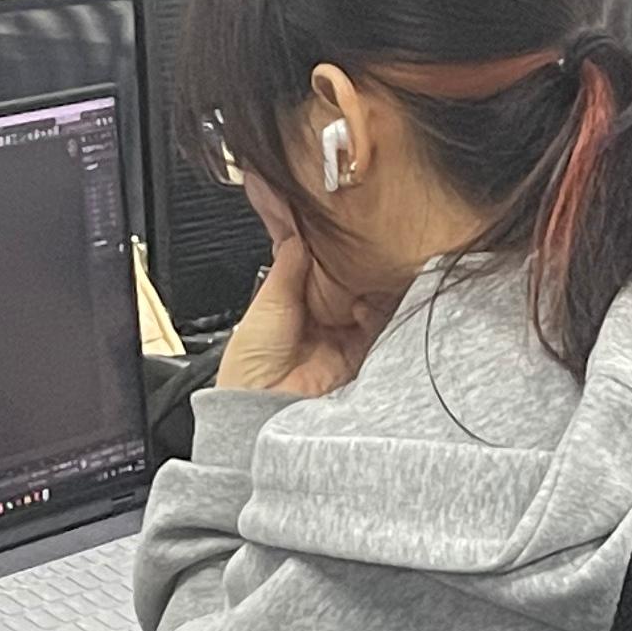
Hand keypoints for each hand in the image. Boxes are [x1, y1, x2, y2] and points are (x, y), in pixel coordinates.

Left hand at [218, 223, 392, 403]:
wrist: (262, 405)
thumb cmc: (252, 360)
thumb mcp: (269, 300)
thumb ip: (288, 263)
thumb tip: (299, 230)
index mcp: (295, 303)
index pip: (321, 267)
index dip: (329, 248)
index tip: (337, 225)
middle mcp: (323, 318)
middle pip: (350, 282)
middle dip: (355, 265)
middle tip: (358, 245)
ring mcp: (342, 336)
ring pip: (369, 300)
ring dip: (370, 286)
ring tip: (364, 272)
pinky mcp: (359, 356)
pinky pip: (379, 328)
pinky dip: (377, 313)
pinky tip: (363, 305)